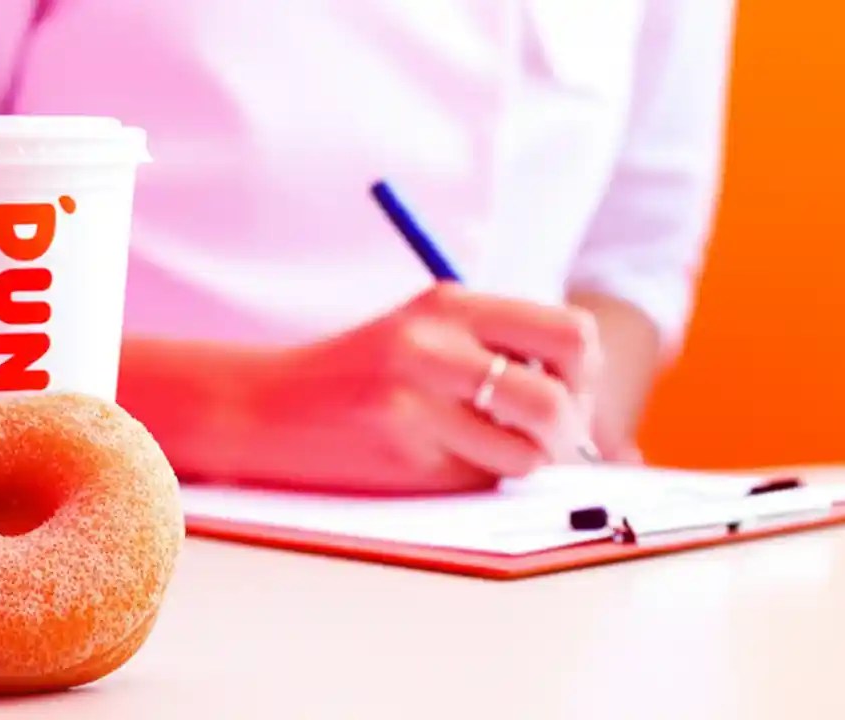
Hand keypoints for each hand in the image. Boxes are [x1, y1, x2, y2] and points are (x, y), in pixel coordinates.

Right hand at [234, 283, 602, 493]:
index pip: (569, 333)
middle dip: (568, 429)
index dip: (583, 373)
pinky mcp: (402, 456)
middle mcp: (435, 347)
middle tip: (545, 438)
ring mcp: (417, 404)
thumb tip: (584, 401)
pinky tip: (436, 463)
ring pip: (528, 452)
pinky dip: (475, 480)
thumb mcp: (422, 333)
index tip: (565, 391)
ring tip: (486, 452)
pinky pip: (481, 482)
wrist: (260, 408)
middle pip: (559, 397)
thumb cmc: (355, 376)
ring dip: (520, 463)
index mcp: (448, 304)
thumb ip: (494, 348)